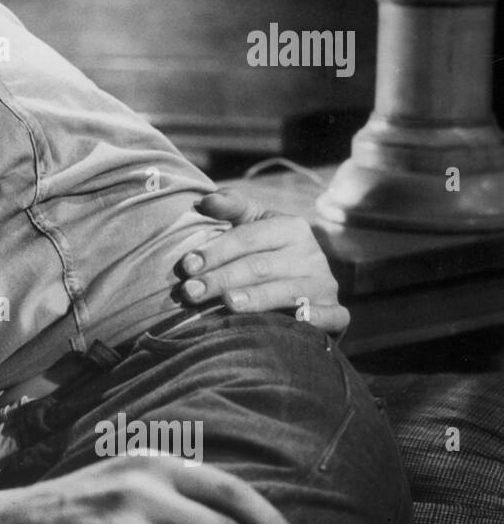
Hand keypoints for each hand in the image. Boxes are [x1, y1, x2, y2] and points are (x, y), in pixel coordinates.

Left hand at [180, 189, 348, 333]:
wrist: (308, 285)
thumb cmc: (268, 252)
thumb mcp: (253, 224)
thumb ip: (231, 208)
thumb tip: (206, 200)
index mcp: (291, 228)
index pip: (247, 239)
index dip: (215, 251)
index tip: (186, 266)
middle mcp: (311, 255)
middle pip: (260, 267)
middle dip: (221, 279)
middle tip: (190, 292)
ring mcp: (325, 285)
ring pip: (287, 292)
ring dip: (256, 299)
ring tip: (227, 304)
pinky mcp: (337, 313)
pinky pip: (329, 316)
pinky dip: (313, 319)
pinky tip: (294, 322)